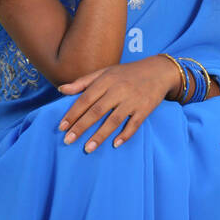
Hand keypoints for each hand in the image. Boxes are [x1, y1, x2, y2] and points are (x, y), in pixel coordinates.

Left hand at [56, 57, 180, 151]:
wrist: (159, 71)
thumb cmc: (127, 73)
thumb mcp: (105, 72)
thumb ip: (83, 82)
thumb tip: (61, 90)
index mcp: (106, 80)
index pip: (86, 99)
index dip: (73, 113)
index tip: (62, 127)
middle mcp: (118, 90)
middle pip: (97, 111)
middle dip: (81, 127)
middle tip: (68, 140)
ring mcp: (132, 100)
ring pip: (114, 120)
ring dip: (100, 136)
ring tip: (87, 148)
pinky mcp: (145, 109)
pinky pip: (134, 124)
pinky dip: (125, 134)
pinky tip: (115, 144)